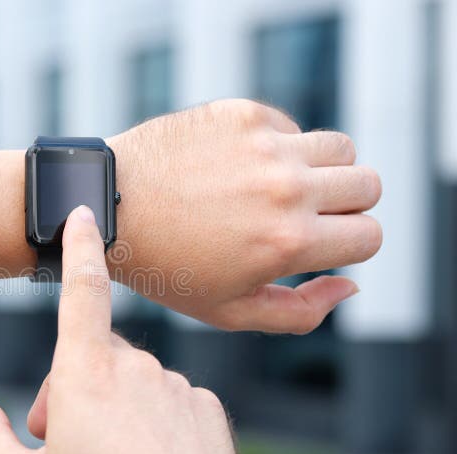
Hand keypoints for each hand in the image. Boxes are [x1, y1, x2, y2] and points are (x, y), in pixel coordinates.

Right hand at [0, 206, 255, 453]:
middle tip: (62, 445)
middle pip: (89, 356)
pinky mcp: (205, 408)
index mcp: (86, 376)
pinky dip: (151, 420)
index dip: (78, 246)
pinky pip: (167, 399)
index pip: (81, 289)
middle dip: (68, 390)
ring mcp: (176, 386)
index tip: (82, 210)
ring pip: (129, 379)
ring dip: (111, 407)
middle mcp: (137, 369)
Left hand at [106, 99, 381, 333]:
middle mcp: (284, 189)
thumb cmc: (167, 266)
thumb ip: (300, 311)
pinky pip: (291, 126)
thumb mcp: (229, 311)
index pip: (371, 236)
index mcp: (287, 242)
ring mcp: (264, 145)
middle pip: (369, 185)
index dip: (351, 245)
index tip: (322, 244)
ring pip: (340, 149)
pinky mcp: (241, 114)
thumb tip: (350, 286)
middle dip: (348, 205)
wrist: (110, 206)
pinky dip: (279, 146)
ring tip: (282, 188)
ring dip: (323, 170)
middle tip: (309, 215)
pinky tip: (241, 166)